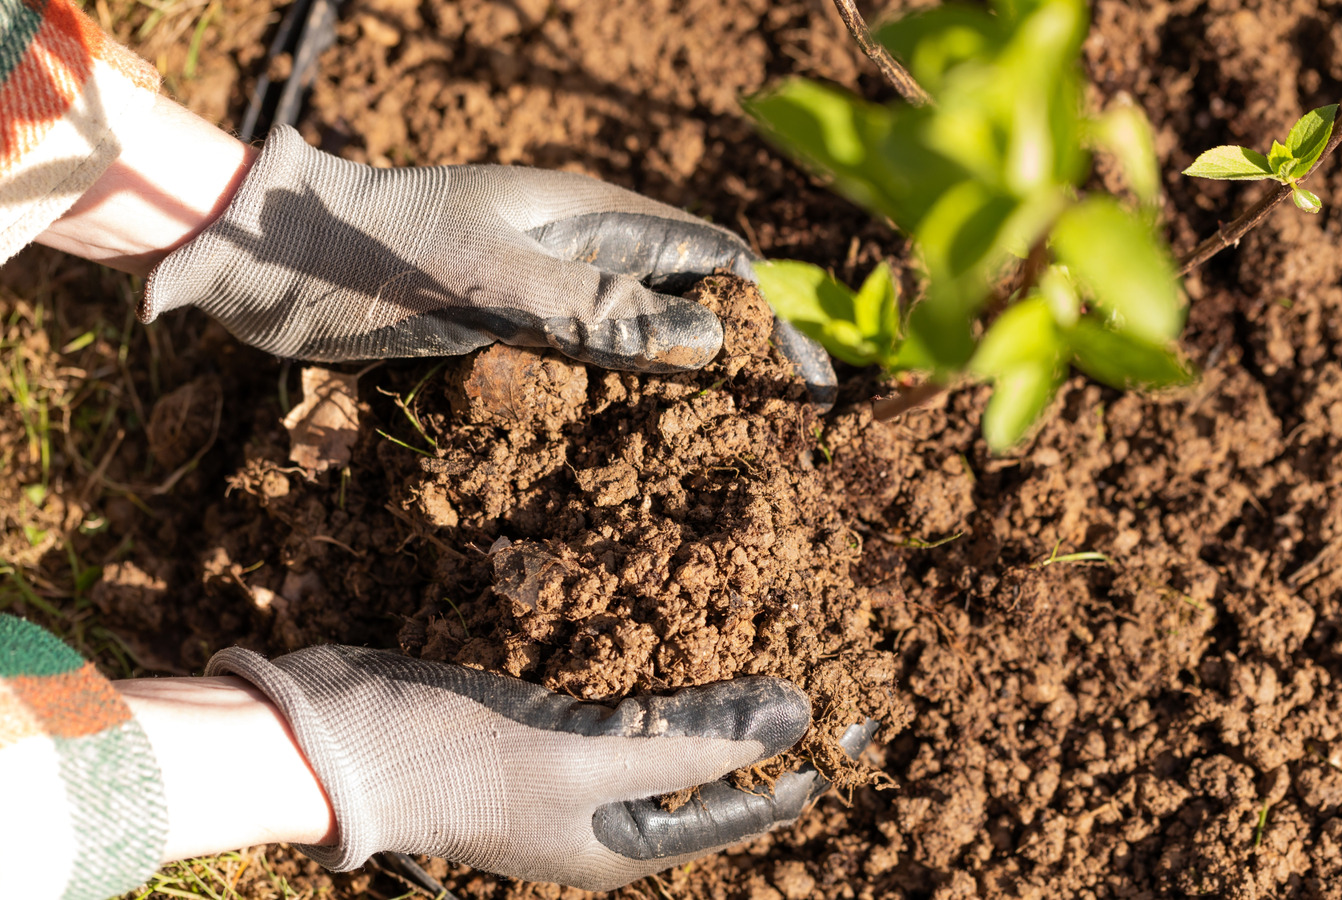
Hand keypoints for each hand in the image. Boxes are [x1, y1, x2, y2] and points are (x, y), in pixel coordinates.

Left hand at [141, 125, 835, 399]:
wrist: (276, 257)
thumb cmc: (381, 246)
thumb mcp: (495, 274)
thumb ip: (600, 306)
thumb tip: (712, 343)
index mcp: (595, 215)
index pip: (715, 262)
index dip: (771, 319)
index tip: (811, 383)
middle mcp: (586, 250)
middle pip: (691, 302)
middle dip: (746, 358)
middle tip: (789, 431)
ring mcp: (550, 292)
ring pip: (646, 337)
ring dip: (694, 385)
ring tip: (741, 447)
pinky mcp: (513, 332)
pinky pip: (592, 364)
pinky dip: (630, 399)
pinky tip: (651, 442)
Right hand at [206, 645, 832, 891]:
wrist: (345, 737)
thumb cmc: (460, 765)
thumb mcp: (584, 764)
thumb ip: (685, 752)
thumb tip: (783, 732)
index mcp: (614, 845)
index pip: (722, 819)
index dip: (779, 786)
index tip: (832, 754)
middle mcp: (598, 814)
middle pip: (699, 779)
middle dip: (751, 742)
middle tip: (807, 696)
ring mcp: (568, 770)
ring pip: (662, 741)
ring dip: (710, 712)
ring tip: (763, 674)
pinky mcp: (541, 726)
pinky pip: (618, 710)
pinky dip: (656, 692)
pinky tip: (685, 660)